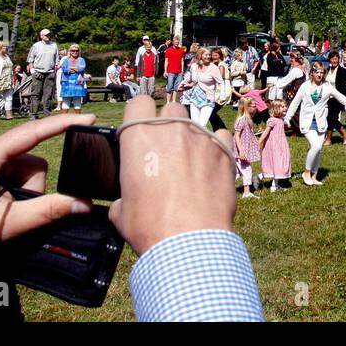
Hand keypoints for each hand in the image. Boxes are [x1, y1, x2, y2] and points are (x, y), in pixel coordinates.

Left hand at [0, 113, 95, 279]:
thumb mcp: (9, 226)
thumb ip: (48, 211)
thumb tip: (84, 203)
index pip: (29, 133)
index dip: (61, 124)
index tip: (88, 118)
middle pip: (32, 159)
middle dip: (33, 188)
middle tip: (15, 213)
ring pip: (28, 171)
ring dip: (26, 195)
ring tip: (6, 216)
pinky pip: (17, 179)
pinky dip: (19, 196)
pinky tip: (5, 212)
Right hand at [110, 95, 235, 255]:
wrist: (189, 241)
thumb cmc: (151, 226)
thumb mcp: (121, 210)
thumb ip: (125, 192)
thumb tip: (128, 198)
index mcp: (138, 137)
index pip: (138, 104)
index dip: (139, 116)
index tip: (141, 129)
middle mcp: (170, 129)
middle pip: (170, 109)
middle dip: (168, 124)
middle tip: (167, 149)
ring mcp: (200, 136)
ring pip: (196, 121)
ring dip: (191, 136)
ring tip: (190, 162)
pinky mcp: (224, 150)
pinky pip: (221, 136)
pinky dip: (217, 146)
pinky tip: (212, 165)